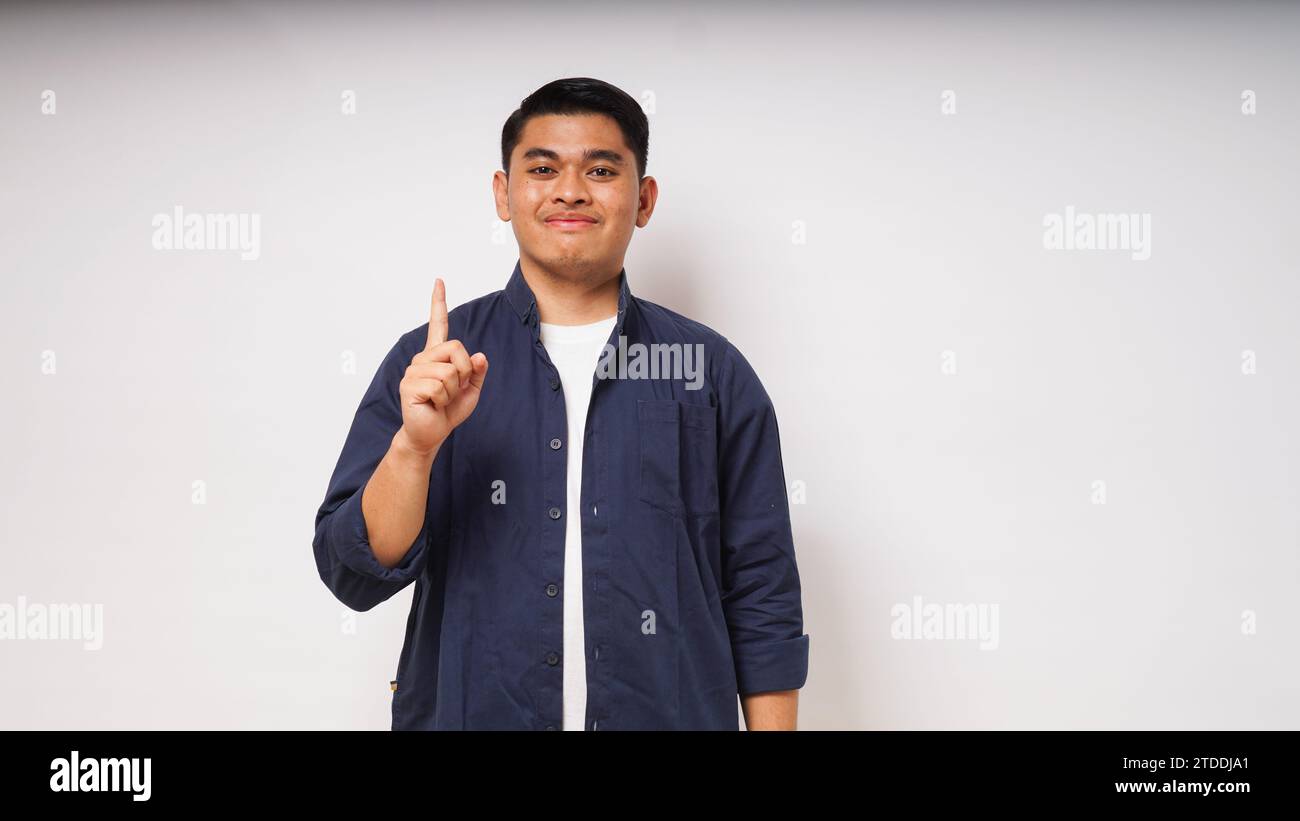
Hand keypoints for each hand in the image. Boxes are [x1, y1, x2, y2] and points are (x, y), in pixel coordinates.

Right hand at [397, 278, 488, 455]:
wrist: (431, 433)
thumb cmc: (448, 411)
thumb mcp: (471, 390)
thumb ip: (477, 372)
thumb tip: (480, 355)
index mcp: (437, 356)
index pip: (438, 324)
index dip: (438, 302)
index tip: (439, 281)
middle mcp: (423, 358)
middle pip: (456, 348)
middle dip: (465, 372)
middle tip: (453, 390)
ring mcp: (414, 371)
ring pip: (450, 371)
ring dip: (453, 390)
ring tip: (441, 399)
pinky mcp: (409, 386)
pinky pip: (440, 386)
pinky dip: (444, 399)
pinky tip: (433, 404)